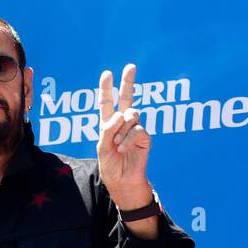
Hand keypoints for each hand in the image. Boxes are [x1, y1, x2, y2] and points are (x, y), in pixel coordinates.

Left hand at [97, 63, 152, 206]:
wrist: (122, 181)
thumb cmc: (110, 164)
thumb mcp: (102, 146)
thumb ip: (108, 129)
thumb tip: (121, 114)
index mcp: (109, 124)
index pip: (107, 102)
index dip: (107, 88)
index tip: (107, 73)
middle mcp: (123, 123)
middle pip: (126, 98)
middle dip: (128, 82)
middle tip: (131, 66)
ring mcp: (134, 129)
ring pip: (131, 115)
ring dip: (121, 129)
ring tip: (117, 145)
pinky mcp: (145, 138)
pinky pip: (137, 129)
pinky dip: (128, 139)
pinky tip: (123, 148)